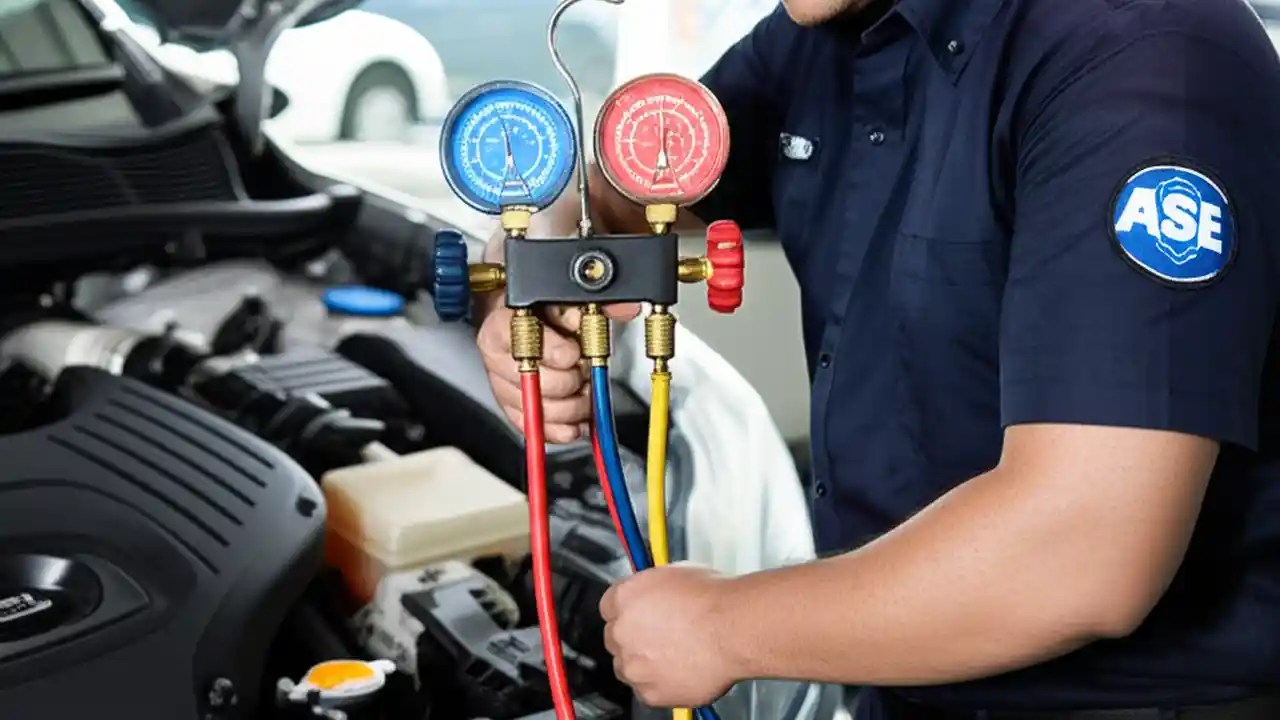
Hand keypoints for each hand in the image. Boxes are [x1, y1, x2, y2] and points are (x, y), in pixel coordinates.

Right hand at [476, 207, 639, 444]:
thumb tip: (624, 306)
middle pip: (514, 372)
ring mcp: (506, 355)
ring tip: (583, 394)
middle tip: (583, 371)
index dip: (543, 348)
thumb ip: (599, 279)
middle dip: (558, 381)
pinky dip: (552, 426)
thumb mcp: (578, 246)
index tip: (571, 355)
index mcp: (502, 290)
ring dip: (561, 405)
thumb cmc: (562, 232)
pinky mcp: (519, 378)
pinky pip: (523, 415)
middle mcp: (497, 324)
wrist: (563, 228)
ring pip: (522, 398)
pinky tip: (572, 426)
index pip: (504, 330)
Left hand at [600, 564, 740, 707]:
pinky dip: (662, 684)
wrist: (733, 629)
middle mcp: (622, 631)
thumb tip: (656, 594)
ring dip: (645, 663)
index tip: (640, 615)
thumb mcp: (676, 574)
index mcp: (625, 597)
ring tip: (677, 655)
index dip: (627, 611)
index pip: (609, 606)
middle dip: (634, 638)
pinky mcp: (649, 692)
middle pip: (615, 638)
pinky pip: (647, 690)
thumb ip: (654, 589)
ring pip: (628, 667)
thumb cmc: (714, 600)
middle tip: (662, 636)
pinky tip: (683, 670)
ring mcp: (633, 665)